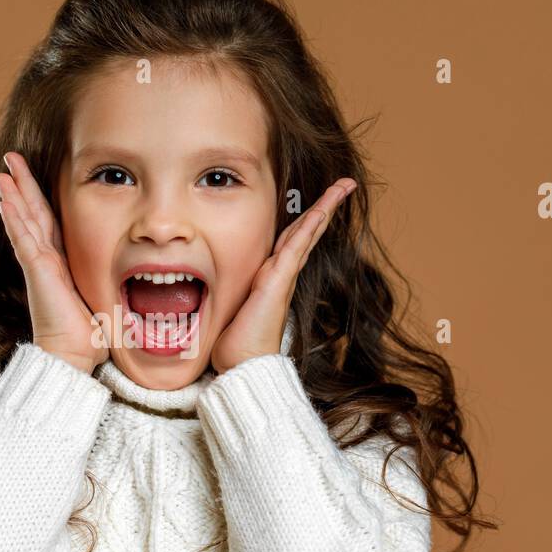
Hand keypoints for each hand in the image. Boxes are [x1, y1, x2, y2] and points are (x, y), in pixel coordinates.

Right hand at [0, 151, 107, 374]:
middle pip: (32, 213)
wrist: (74, 356)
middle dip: (22, 185)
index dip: (39, 198)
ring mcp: (39, 263)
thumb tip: (134, 282)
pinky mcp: (37, 270)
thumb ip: (109, 282)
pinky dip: (13, 217)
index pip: (48, 222)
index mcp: (61, 263)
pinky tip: (5, 199)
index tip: (31, 178)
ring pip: (23, 220)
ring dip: (13, 194)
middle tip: (11, 160)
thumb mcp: (103, 297)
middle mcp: (46, 259)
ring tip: (2, 171)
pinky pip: (23, 237)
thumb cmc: (89, 335)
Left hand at [210, 178, 357, 374]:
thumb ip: (226, 293)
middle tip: (343, 185)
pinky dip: (312, 224)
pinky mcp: (279, 280)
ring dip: (325, 207)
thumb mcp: (227, 308)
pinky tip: (323, 207)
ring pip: (307, 233)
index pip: (291, 240)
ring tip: (343, 187)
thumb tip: (208, 288)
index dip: (305, 219)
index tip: (317, 201)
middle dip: (324, 206)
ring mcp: (283, 276)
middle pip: (305, 231)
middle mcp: (280, 273)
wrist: (241, 366)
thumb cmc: (233, 344)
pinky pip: (297, 245)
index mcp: (269, 277)